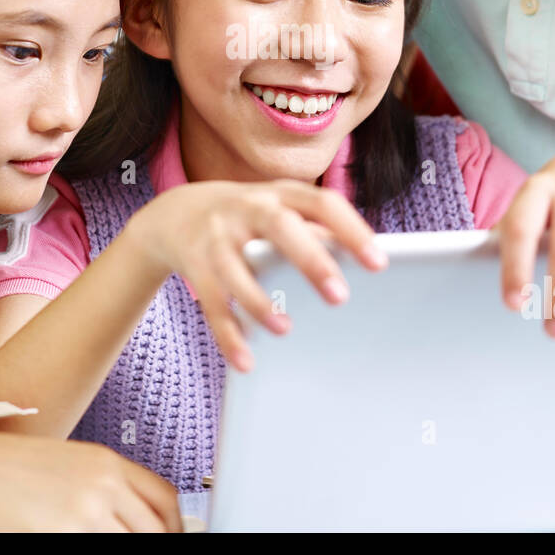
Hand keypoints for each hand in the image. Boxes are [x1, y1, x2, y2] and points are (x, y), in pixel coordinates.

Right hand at [0, 432, 180, 531]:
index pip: (165, 499)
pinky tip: (73, 542)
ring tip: (100, 541)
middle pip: (154, 530)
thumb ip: (104, 489)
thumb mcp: (69, 464)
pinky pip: (95, 549)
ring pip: (130, 542)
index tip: (171, 535)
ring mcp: (86, 513)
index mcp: (108, 463)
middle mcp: (104, 485)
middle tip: (144, 549)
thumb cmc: (5, 468)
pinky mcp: (64, 534)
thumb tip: (126, 519)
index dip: (174, 526)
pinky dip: (96, 550)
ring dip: (126, 548)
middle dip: (154, 543)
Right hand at [124, 179, 386, 370]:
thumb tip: (363, 261)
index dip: (351, 230)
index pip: (321, 203)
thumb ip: (317, 231)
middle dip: (310, 261)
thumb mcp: (281, 211)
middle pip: (279, 226)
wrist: (176, 214)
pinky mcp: (194, 266)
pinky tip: (246, 361)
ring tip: (285, 329)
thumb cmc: (249, 218)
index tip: (379, 263)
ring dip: (260, 302)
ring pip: (236, 269)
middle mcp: (247, 208)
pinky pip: (212, 304)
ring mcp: (216, 236)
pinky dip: (229, 335)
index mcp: (279, 194)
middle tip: (339, 298)